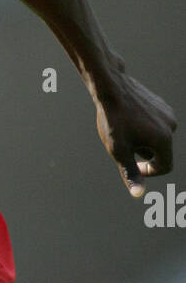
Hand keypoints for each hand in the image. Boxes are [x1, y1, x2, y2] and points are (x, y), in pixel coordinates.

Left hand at [94, 72, 175, 198]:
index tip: (132, 166)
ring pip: (157, 138)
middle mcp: (171, 126)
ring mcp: (168, 113)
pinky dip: (144, 128)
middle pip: (160, 152)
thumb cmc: (113, 121)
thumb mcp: (119, 151)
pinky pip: (155, 125)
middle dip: (142, 154)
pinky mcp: (162, 105)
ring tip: (124, 131)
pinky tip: (127, 119)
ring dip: (143, 141)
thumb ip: (130, 173)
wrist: (111, 87)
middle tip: (122, 144)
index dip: (148, 172)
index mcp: (164, 140)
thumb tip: (138, 194)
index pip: (165, 167)